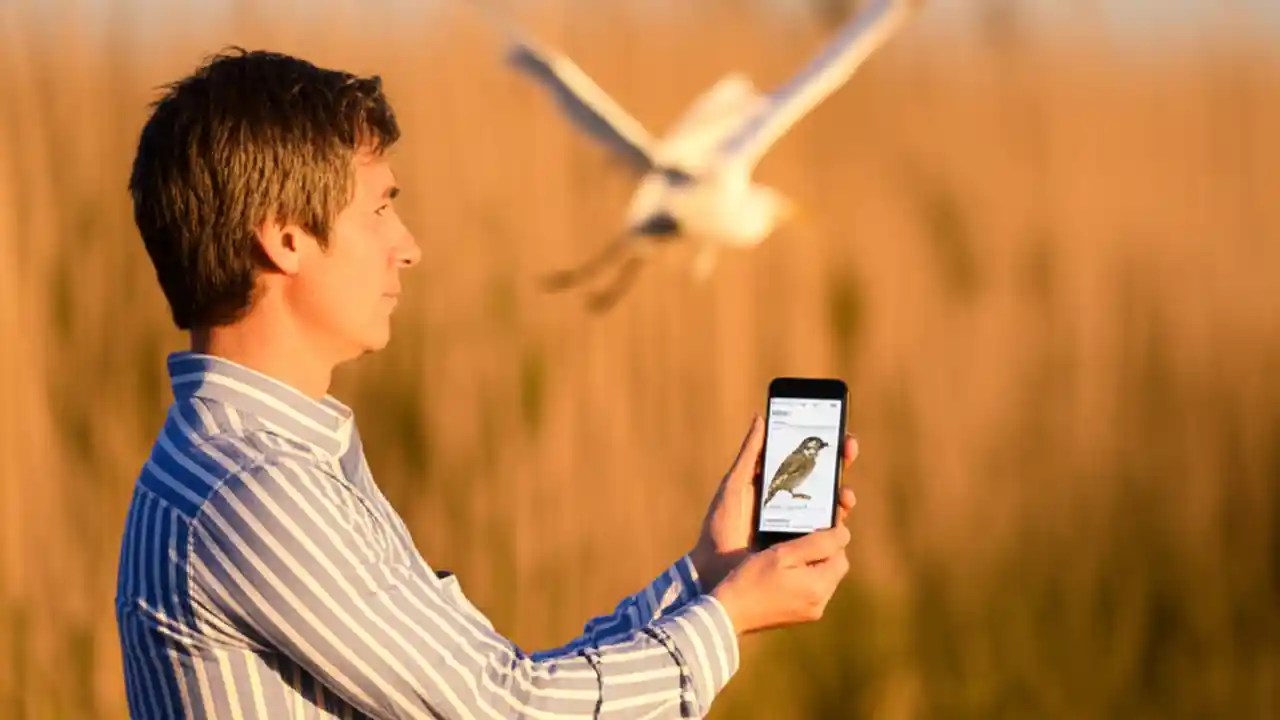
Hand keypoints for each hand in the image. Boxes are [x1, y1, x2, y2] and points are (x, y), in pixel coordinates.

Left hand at [690, 415, 858, 591]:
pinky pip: (829, 538)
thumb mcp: (735, 485)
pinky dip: (839, 527)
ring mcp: (802, 527)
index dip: (826, 443)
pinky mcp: (805, 550)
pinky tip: (838, 519)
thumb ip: (750, 454)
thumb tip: (761, 418)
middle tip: (848, 448)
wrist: (714, 569)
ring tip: (843, 493)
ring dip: (844, 494)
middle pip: (827, 479)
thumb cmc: (721, 526)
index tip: (837, 426)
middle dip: (842, 462)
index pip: (808, 460)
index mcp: (778, 484)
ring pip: (834, 507)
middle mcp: (795, 503)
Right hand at [710, 524, 850, 633]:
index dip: (831, 538)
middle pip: (835, 568)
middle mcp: (820, 602)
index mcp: (819, 586)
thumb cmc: (752, 578)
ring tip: (791, 554)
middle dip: (824, 552)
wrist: (729, 612)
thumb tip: (844, 534)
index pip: (841, 555)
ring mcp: (811, 612)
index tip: (814, 527)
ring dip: (815, 565)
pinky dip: (806, 578)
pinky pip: (813, 591)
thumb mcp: (783, 554)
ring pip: (825, 579)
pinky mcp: (801, 616)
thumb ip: (817, 543)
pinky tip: (786, 572)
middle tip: (801, 538)